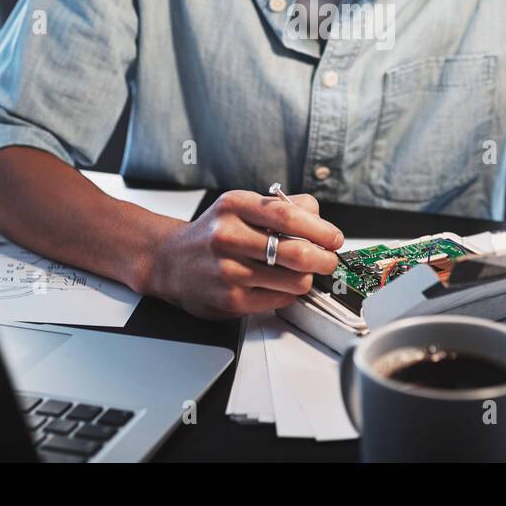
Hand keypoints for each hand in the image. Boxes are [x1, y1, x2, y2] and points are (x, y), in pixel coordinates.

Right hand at [146, 190, 342, 319]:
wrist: (170, 261)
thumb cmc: (213, 234)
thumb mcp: (240, 206)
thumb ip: (282, 207)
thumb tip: (321, 222)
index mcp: (234, 206)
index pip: (288, 216)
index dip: (320, 229)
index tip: (335, 238)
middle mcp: (228, 236)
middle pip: (296, 252)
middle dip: (323, 259)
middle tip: (329, 259)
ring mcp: (229, 271)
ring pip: (293, 280)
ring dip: (307, 278)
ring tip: (301, 272)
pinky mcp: (231, 300)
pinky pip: (280, 300)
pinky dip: (288, 293)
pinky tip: (279, 285)